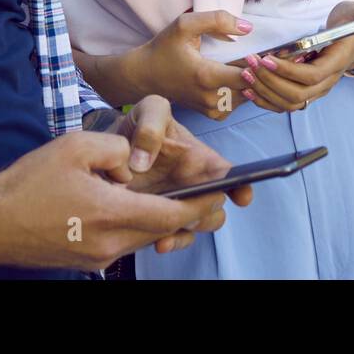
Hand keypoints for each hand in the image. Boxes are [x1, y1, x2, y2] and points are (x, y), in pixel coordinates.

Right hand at [0, 130, 235, 270]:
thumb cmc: (27, 184)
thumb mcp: (75, 147)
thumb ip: (116, 148)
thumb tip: (132, 160)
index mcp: (113, 215)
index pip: (172, 214)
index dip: (201, 203)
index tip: (223, 193)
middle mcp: (111, 243)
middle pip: (163, 229)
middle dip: (188, 212)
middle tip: (207, 193)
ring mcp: (99, 256)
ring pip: (145, 237)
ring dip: (161, 219)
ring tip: (174, 197)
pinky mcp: (87, 260)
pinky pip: (125, 242)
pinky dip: (137, 225)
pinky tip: (132, 207)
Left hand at [107, 95, 252, 252]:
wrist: (110, 147)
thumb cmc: (138, 125)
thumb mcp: (148, 110)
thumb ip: (151, 125)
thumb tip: (143, 161)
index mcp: (199, 158)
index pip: (228, 173)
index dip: (241, 185)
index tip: (242, 197)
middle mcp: (194, 183)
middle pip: (216, 206)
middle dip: (207, 212)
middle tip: (190, 210)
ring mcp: (178, 203)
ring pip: (198, 225)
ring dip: (188, 230)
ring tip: (169, 230)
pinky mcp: (159, 219)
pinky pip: (175, 237)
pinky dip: (171, 242)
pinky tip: (158, 242)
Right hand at [129, 11, 253, 119]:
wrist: (145, 76)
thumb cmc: (164, 48)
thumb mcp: (184, 25)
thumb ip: (216, 20)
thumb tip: (248, 28)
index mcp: (206, 76)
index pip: (249, 76)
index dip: (258, 63)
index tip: (256, 52)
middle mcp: (212, 98)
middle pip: (252, 87)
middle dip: (258, 73)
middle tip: (259, 57)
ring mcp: (213, 109)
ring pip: (248, 96)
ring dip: (253, 82)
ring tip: (249, 65)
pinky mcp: (213, 114)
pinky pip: (240, 103)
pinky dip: (244, 90)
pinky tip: (237, 76)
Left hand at [238, 1, 353, 112]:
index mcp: (336, 63)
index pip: (311, 76)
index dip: (287, 71)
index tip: (267, 58)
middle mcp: (327, 82)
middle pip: (296, 94)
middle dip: (269, 81)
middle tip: (250, 64)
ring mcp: (317, 89)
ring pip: (289, 103)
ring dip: (264, 91)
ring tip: (246, 74)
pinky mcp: (306, 91)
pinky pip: (284, 104)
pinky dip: (265, 99)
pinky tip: (249, 88)